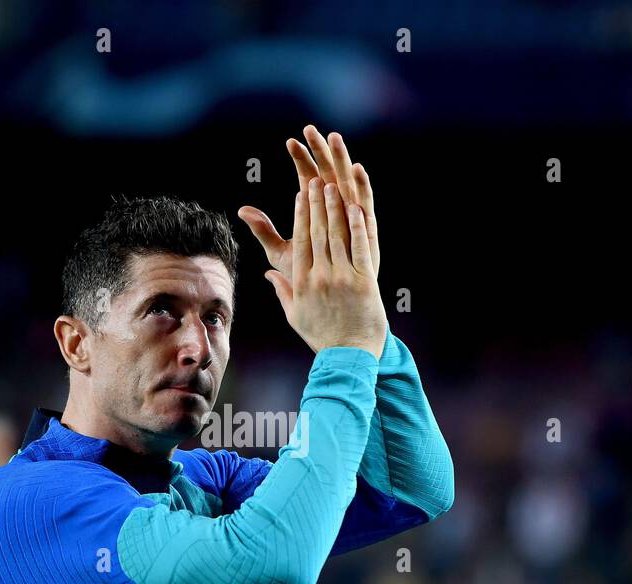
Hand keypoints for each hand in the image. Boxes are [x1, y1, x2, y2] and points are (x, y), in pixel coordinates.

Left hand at [238, 126, 379, 314]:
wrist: (334, 305)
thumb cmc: (310, 280)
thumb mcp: (284, 254)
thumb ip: (265, 231)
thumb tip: (241, 210)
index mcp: (317, 213)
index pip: (307, 179)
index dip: (300, 159)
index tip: (290, 140)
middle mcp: (336, 211)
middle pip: (328, 173)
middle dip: (321, 151)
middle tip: (311, 128)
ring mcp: (352, 218)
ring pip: (347, 183)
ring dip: (342, 160)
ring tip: (334, 138)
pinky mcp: (366, 231)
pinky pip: (365, 204)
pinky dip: (362, 186)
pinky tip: (356, 168)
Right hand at [283, 177, 386, 358]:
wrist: (348, 356)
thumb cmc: (322, 337)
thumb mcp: (296, 315)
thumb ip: (282, 291)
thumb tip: (267, 275)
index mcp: (302, 283)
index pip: (300, 241)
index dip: (300, 215)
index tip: (300, 194)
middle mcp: (320, 277)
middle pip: (317, 233)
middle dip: (315, 203)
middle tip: (315, 180)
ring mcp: (342, 279)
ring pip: (336, 236)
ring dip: (334, 208)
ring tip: (332, 186)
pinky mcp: (363, 282)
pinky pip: (359, 249)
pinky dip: (357, 227)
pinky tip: (356, 208)